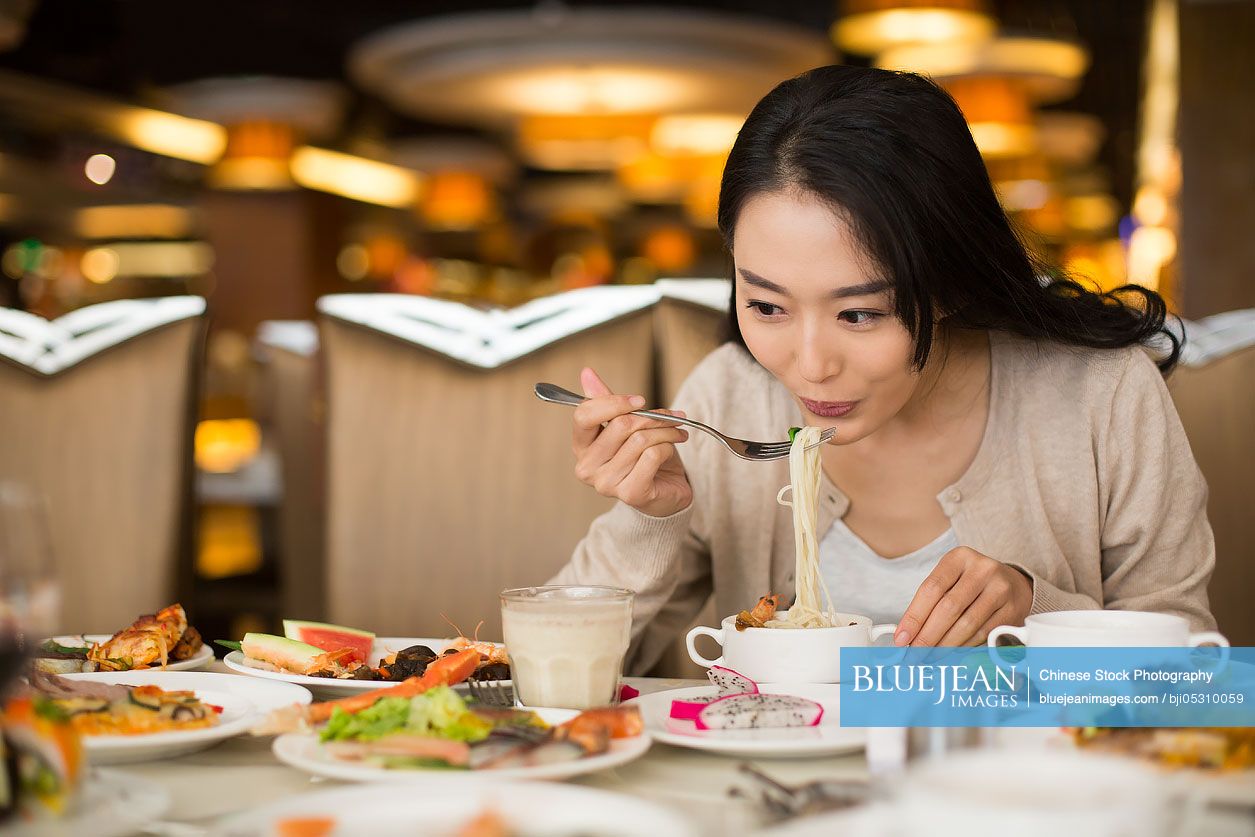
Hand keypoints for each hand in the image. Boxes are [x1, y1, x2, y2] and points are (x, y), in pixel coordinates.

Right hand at [571, 367, 692, 517]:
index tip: (640, 400)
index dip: (614, 402)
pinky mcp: (630, 493)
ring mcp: (606, 483)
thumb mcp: (626, 426)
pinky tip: (671, 450)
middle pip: (620, 425)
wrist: (666, 492)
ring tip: (677, 432)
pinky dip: (668, 447)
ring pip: (640, 440)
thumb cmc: (644, 457)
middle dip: (651, 417)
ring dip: (666, 431)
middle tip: (672, 416)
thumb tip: (586, 372)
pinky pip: (652, 455)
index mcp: (581, 447)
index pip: (584, 415)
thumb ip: (606, 402)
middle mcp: (586, 468)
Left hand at [895, 546, 1032, 646]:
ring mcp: (1000, 588)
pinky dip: (965, 647)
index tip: (901, 639)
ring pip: (967, 624)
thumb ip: (929, 603)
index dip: (914, 617)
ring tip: (929, 657)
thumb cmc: (971, 584)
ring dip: (945, 646)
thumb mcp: (950, 580)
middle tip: (914, 654)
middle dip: (927, 636)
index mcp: (959, 557)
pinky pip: (984, 634)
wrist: (1012, 583)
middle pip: (948, 608)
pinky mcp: (1013, 609)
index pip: (931, 589)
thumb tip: (907, 635)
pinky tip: (952, 654)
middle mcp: (982, 569)